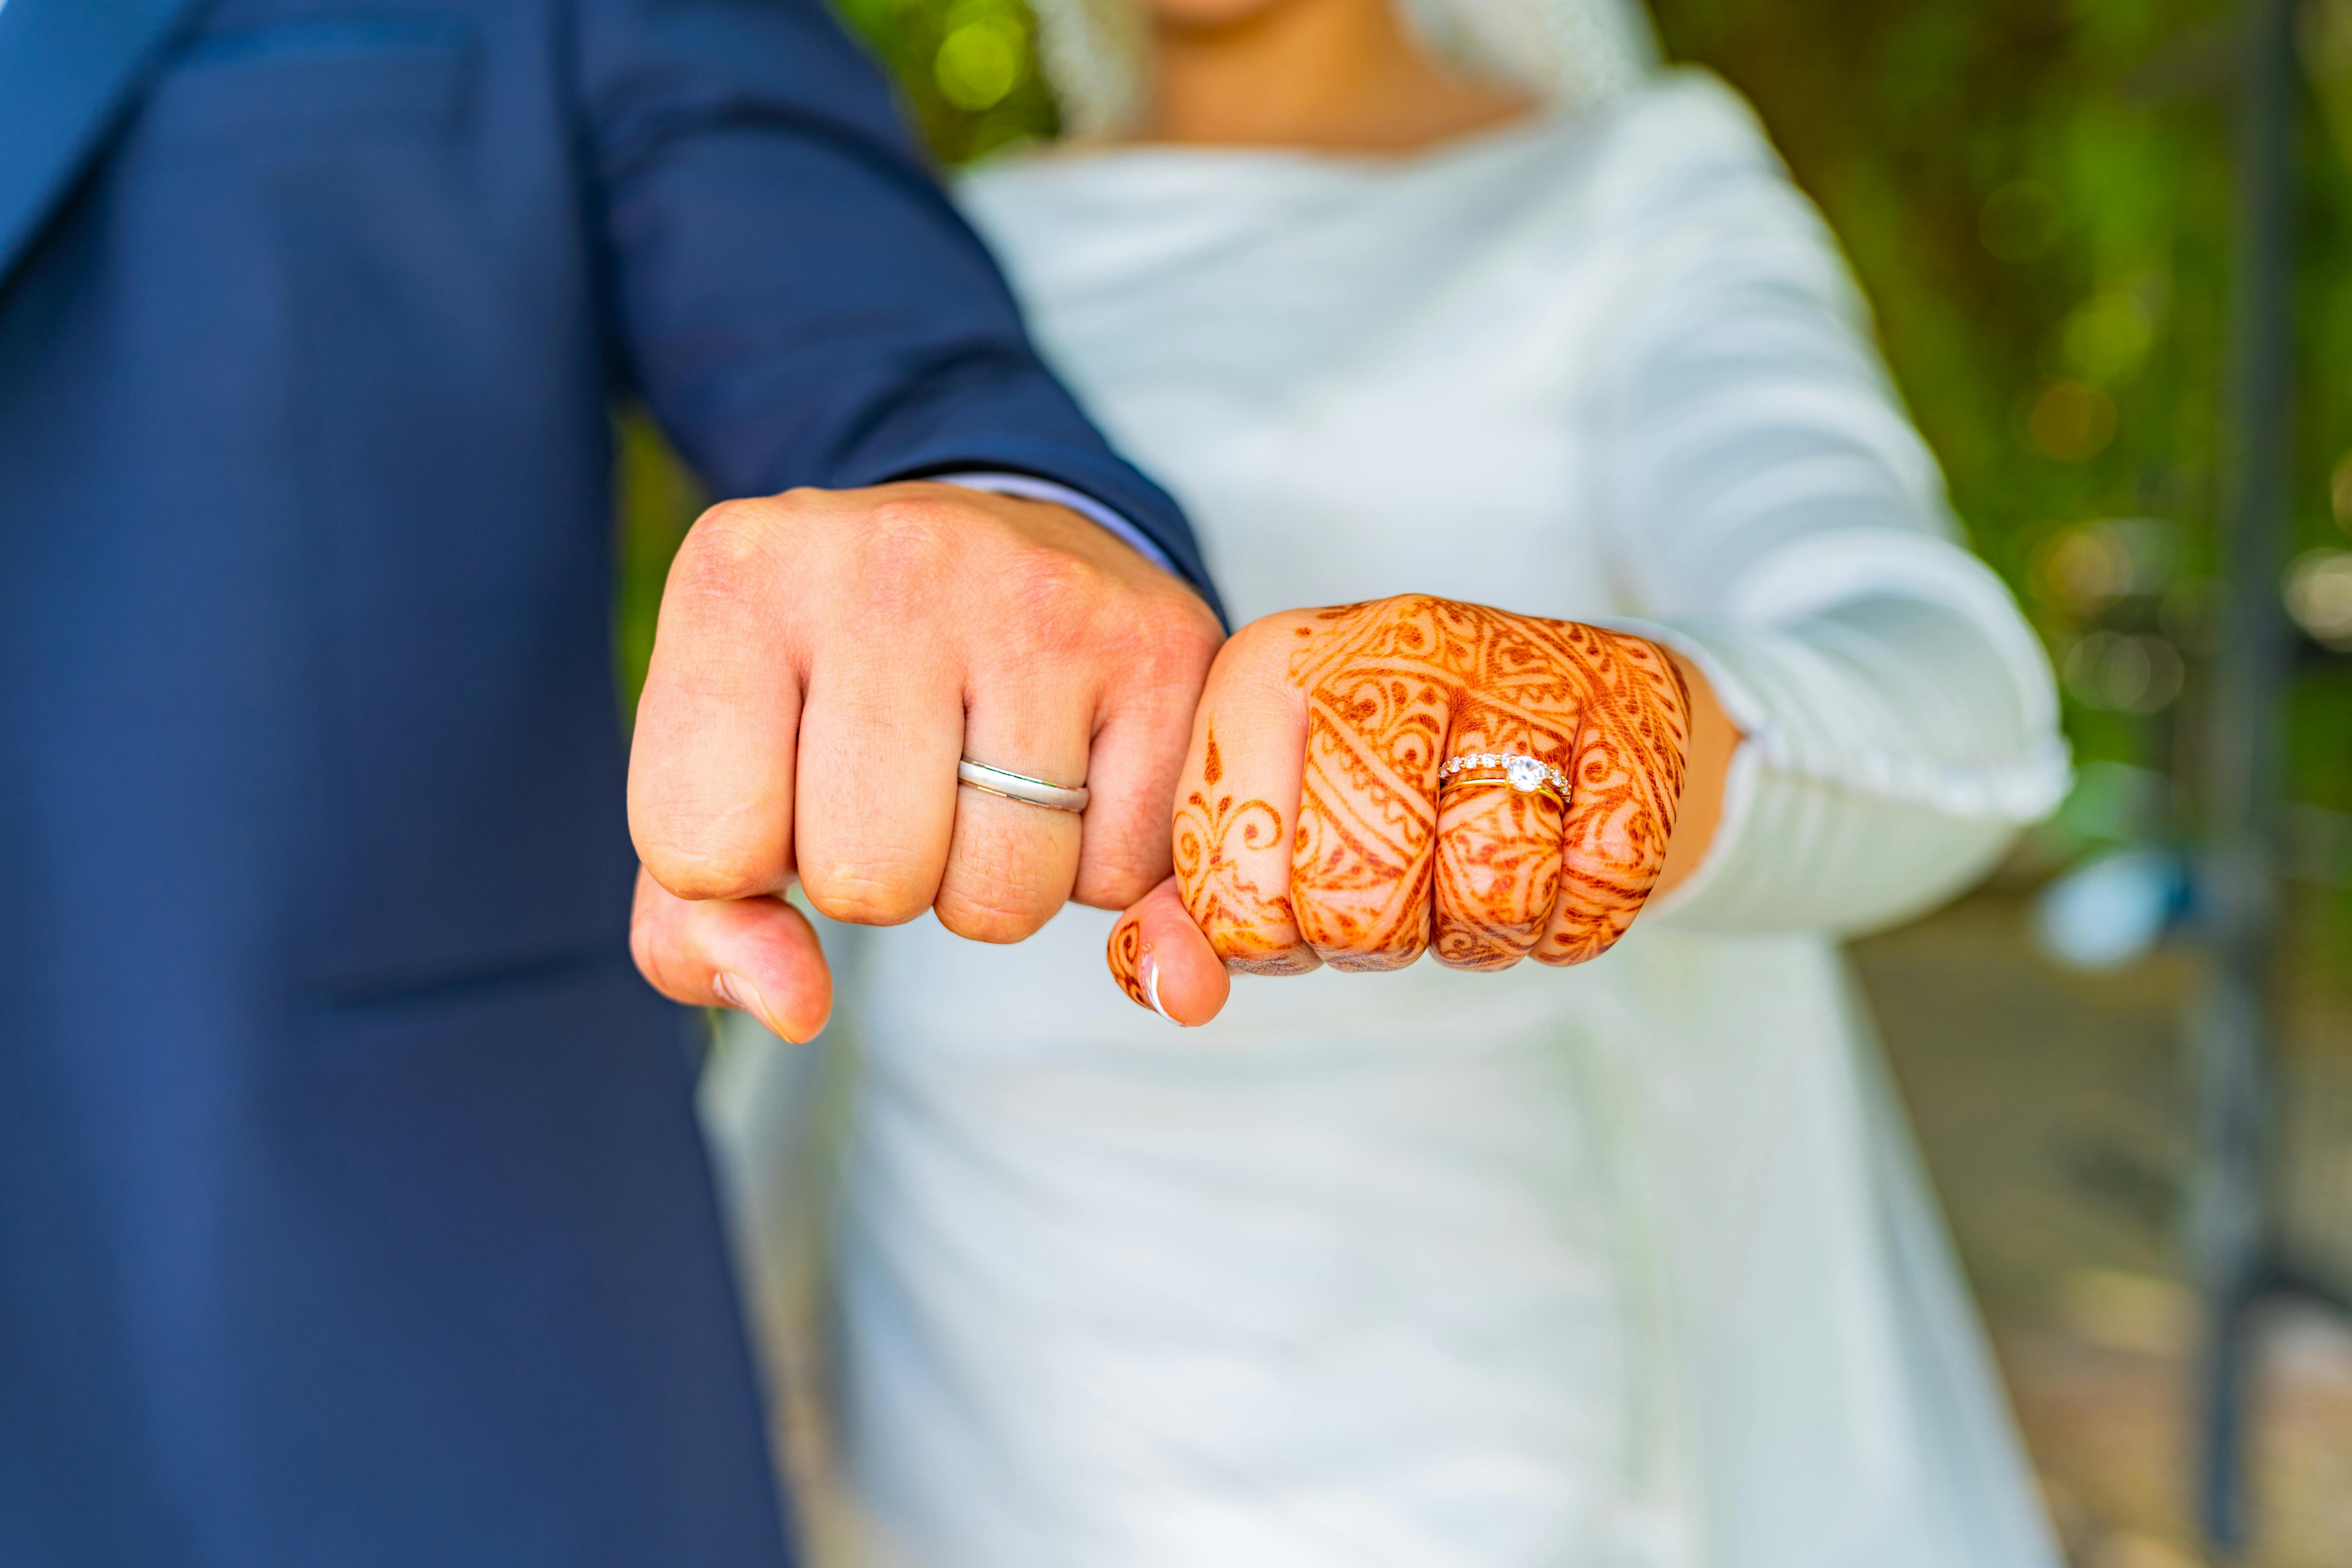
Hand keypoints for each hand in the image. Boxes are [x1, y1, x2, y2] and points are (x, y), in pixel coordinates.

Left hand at [629, 482, 1220, 1039]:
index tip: (783, 786)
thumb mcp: (717, 780)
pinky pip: (1119, 874)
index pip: (705, 852)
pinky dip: (1097, 861)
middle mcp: (888, 560)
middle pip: (869, 881)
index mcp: (736, 582)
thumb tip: (795, 1008)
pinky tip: (1072, 765)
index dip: (749, 865)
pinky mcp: (1161, 643)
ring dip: (992, 881)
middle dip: (884, 879)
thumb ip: (699, 925)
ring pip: (1002, 893)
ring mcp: (1038, 593)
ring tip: (987, 774)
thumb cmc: (834, 690)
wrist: (1002, 542)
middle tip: (905, 783)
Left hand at [1107, 594, 1725, 1025]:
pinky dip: (1570, 919)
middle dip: (1379, 938)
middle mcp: (1386, 649)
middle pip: (1356, 900)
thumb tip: (1175, 994)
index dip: (1269, 931)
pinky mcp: (1628, 724)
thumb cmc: (1400, 777)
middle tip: (1401, 891)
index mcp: (1270, 667)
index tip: (1301, 891)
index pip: (1230, 882)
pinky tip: (1556, 861)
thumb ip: (1202, 910)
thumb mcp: (1277, 823)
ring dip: (1480, 931)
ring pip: (1484, 900)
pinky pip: (1589, 897)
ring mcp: (1515, 678)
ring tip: (1474, 872)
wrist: (1576, 705)